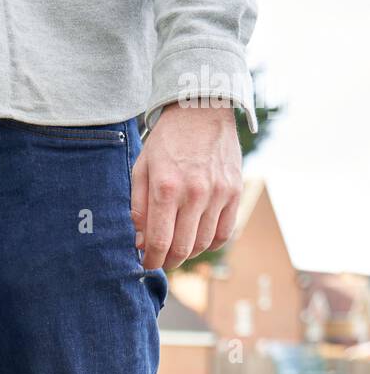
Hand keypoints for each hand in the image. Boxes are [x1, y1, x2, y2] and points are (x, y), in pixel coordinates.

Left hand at [131, 104, 242, 270]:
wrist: (201, 109)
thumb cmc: (166, 141)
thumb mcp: (142, 168)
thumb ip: (138, 208)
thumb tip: (141, 242)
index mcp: (166, 188)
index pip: (159, 242)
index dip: (152, 260)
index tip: (147, 264)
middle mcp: (195, 193)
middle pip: (182, 248)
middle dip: (168, 261)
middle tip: (161, 261)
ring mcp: (218, 193)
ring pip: (204, 244)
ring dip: (189, 253)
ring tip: (178, 248)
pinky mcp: (234, 191)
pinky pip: (225, 232)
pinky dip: (211, 243)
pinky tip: (200, 238)